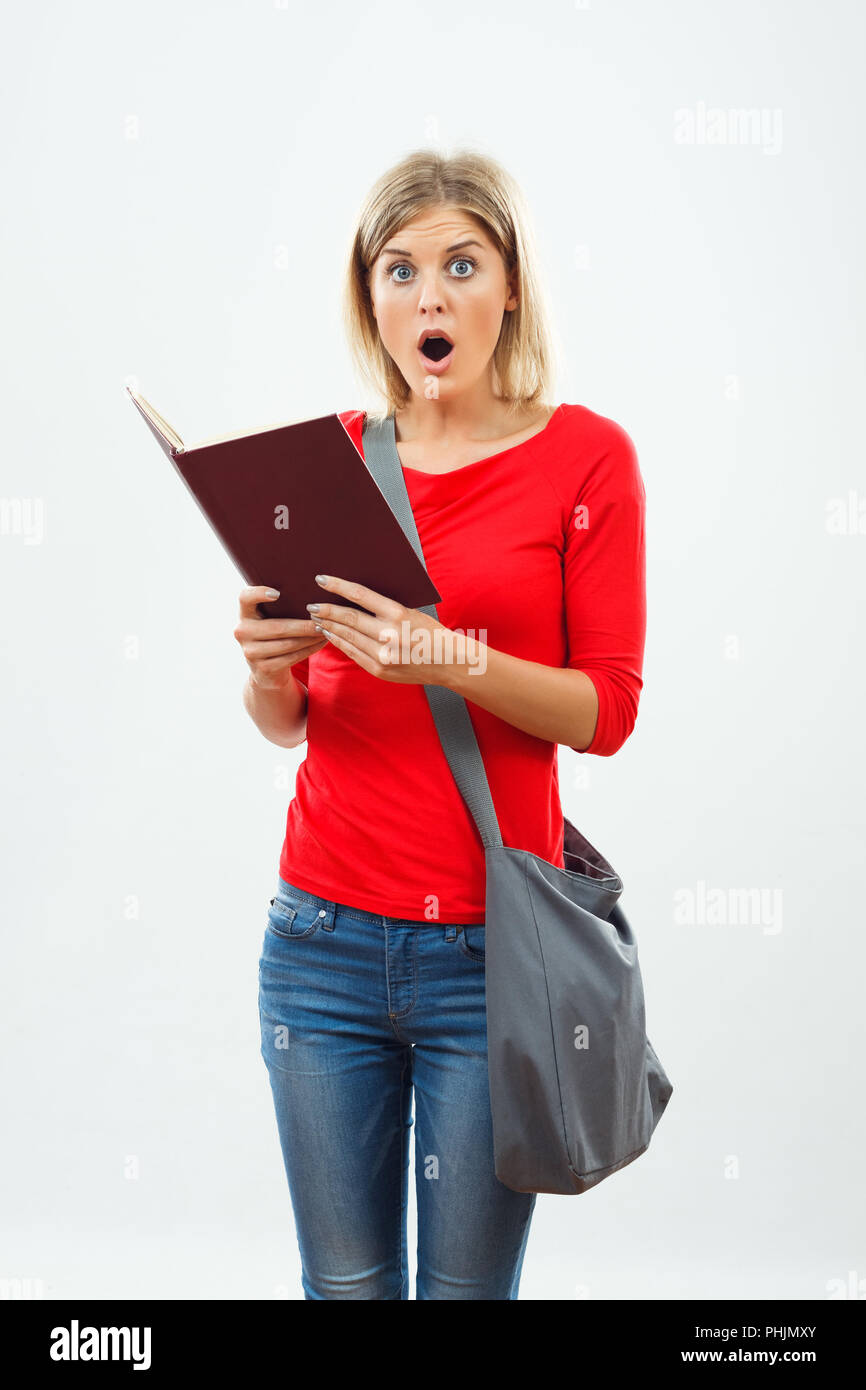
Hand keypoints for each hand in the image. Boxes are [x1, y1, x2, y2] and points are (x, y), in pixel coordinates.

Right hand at [233, 585, 326, 688]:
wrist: (266, 670)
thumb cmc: (274, 635)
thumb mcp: (270, 618)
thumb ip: (280, 605)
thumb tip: (311, 589)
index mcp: (245, 614)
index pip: (244, 597)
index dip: (258, 593)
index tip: (277, 593)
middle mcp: (242, 632)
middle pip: (278, 627)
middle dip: (304, 625)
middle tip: (323, 619)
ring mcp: (251, 652)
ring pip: (288, 644)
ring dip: (310, 637)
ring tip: (326, 630)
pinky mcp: (263, 668)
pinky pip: (292, 657)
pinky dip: (310, 649)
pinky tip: (321, 642)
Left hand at [305, 574, 459, 685]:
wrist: (449, 662)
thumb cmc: (430, 632)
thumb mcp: (412, 612)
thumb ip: (385, 609)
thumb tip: (354, 599)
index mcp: (398, 614)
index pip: (360, 595)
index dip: (337, 586)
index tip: (321, 580)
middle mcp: (389, 634)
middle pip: (348, 618)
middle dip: (326, 610)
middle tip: (311, 604)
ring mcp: (383, 655)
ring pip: (347, 636)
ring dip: (329, 627)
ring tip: (317, 619)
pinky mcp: (379, 669)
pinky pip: (353, 653)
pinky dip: (339, 642)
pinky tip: (331, 635)